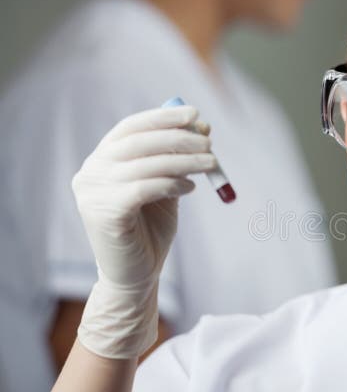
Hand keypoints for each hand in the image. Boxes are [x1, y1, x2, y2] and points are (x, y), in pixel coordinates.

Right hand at [72, 105, 213, 358]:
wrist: (136, 276)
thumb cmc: (150, 230)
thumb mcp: (165, 187)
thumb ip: (175, 159)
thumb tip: (201, 125)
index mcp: (100, 161)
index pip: (130, 127)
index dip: (163, 117)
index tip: (195, 114)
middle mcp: (90, 173)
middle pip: (138, 141)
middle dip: (178, 137)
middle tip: (210, 142)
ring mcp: (92, 193)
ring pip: (145, 164)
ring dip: (184, 161)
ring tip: (212, 163)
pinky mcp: (104, 213)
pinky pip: (143, 189)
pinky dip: (170, 184)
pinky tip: (190, 189)